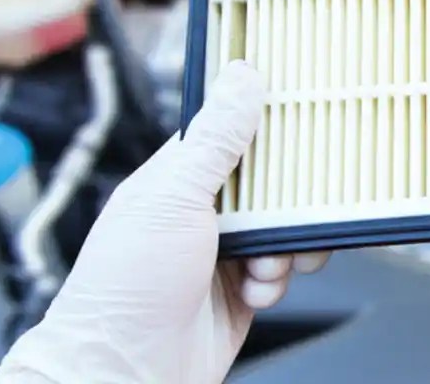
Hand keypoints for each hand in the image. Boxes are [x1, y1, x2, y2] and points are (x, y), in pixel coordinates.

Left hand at [0, 61, 327, 383]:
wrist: (127, 370)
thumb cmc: (125, 288)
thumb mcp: (175, 197)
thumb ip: (217, 137)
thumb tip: (243, 75)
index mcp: (180, 176)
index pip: (235, 131)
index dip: (270, 125)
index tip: (304, 120)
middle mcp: (204, 211)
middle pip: (273, 182)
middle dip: (290, 199)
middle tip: (287, 208)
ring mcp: (224, 251)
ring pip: (286, 228)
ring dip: (286, 247)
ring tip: (262, 261)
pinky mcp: (243, 287)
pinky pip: (285, 270)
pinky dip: (277, 281)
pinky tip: (253, 288)